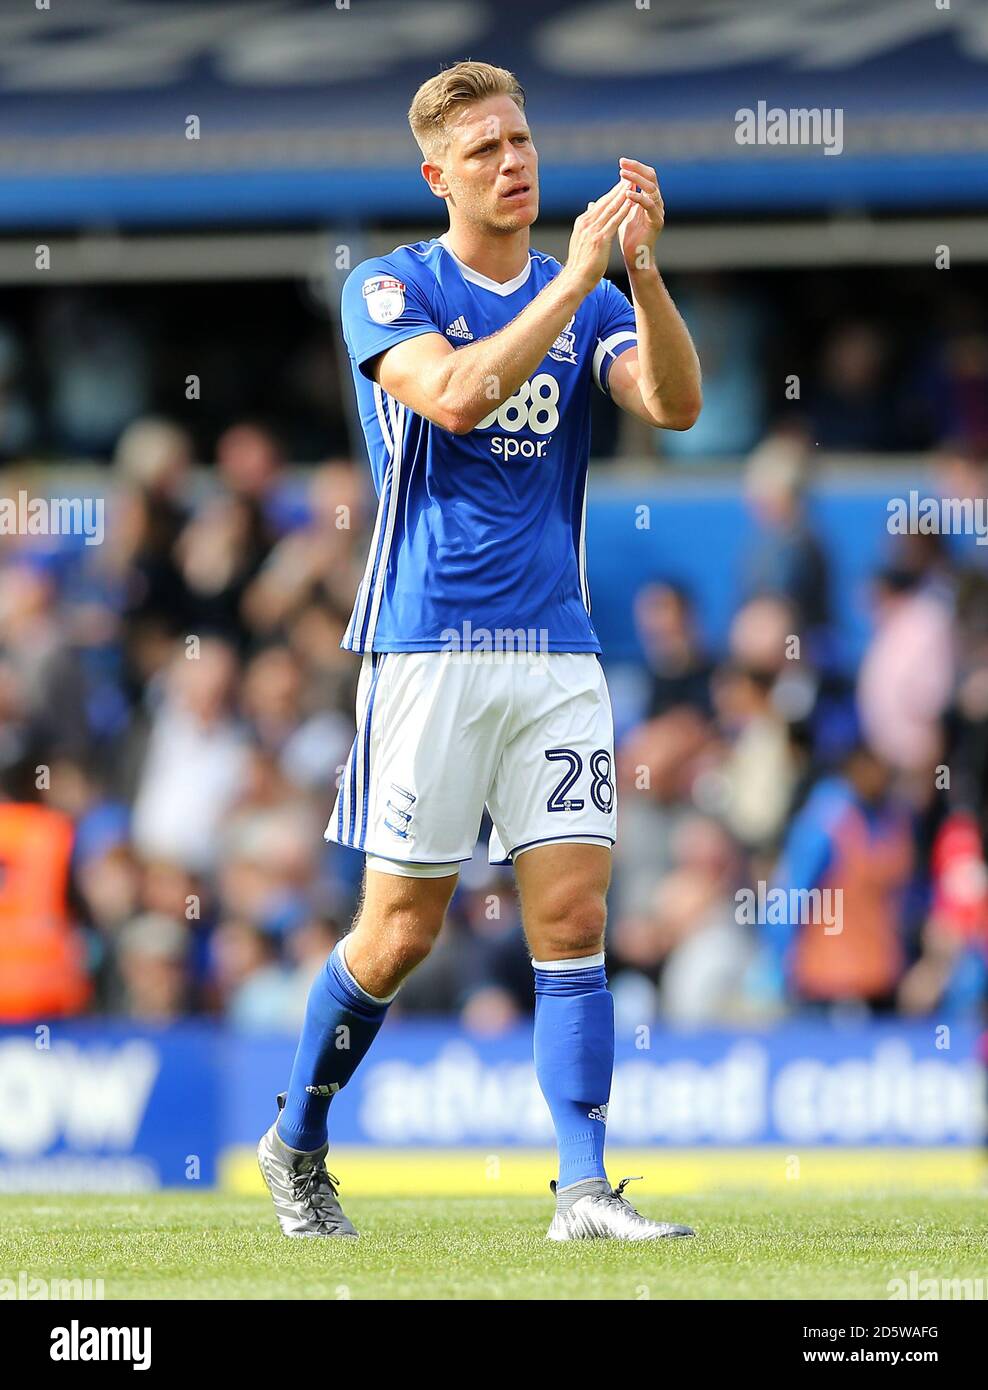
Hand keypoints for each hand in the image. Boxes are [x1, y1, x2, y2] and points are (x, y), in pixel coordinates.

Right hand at [561, 180, 632, 296]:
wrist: (575, 280)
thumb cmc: (580, 264)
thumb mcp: (582, 242)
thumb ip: (587, 227)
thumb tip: (589, 211)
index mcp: (582, 223)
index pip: (599, 204)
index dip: (611, 193)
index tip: (621, 184)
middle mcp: (586, 223)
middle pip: (605, 202)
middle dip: (618, 189)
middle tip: (630, 177)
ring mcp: (593, 231)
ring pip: (610, 208)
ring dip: (623, 195)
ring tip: (633, 184)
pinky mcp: (600, 239)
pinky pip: (615, 221)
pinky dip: (623, 210)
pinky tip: (632, 202)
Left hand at [617, 157, 664, 273]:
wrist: (635, 258)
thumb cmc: (628, 238)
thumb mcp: (619, 216)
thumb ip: (614, 205)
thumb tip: (598, 199)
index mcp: (648, 198)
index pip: (645, 176)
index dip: (635, 168)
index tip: (621, 162)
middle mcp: (656, 202)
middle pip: (651, 177)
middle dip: (637, 169)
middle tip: (622, 164)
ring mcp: (658, 211)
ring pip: (652, 189)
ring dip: (637, 180)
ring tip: (624, 175)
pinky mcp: (657, 222)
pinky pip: (650, 206)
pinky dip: (639, 198)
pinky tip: (627, 194)